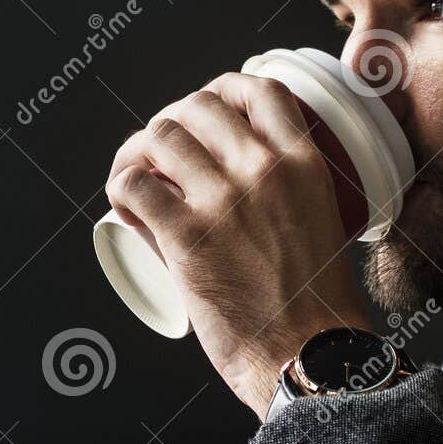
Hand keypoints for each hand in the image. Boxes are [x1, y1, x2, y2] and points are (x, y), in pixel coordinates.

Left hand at [106, 72, 371, 417]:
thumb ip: (290, 195)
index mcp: (304, 164)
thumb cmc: (317, 306)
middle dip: (174, 120)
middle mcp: (263, 170)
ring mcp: (222, 201)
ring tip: (138, 173)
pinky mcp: (185, 236)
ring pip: (160, 135)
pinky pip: (133, 183)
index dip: (225, 87)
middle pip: (199, 106)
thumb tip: (249, 186)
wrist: (308, 356)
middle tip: (166, 151)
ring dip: (140, 149)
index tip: (210, 106)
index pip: (261, 90)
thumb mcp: (322, 225)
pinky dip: (120, 184)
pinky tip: (125, 201)